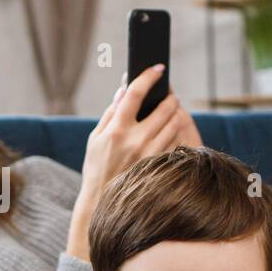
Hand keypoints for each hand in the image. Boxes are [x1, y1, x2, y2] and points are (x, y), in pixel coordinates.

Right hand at [66, 66, 202, 260]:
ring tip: (171, 113)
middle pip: (163, 107)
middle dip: (170, 97)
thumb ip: (111, 112)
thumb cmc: (97, 167)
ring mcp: (150, 154)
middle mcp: (134, 139)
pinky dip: (175, 134)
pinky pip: (175, 142)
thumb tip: (125, 89)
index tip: (159, 68)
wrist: (102, 202)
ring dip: (176, 114)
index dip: (149, 76)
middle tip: (169, 96)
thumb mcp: (96, 138)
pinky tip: (169, 134)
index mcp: (116, 129)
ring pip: (174, 123)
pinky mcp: (160, 165)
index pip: (135, 92)